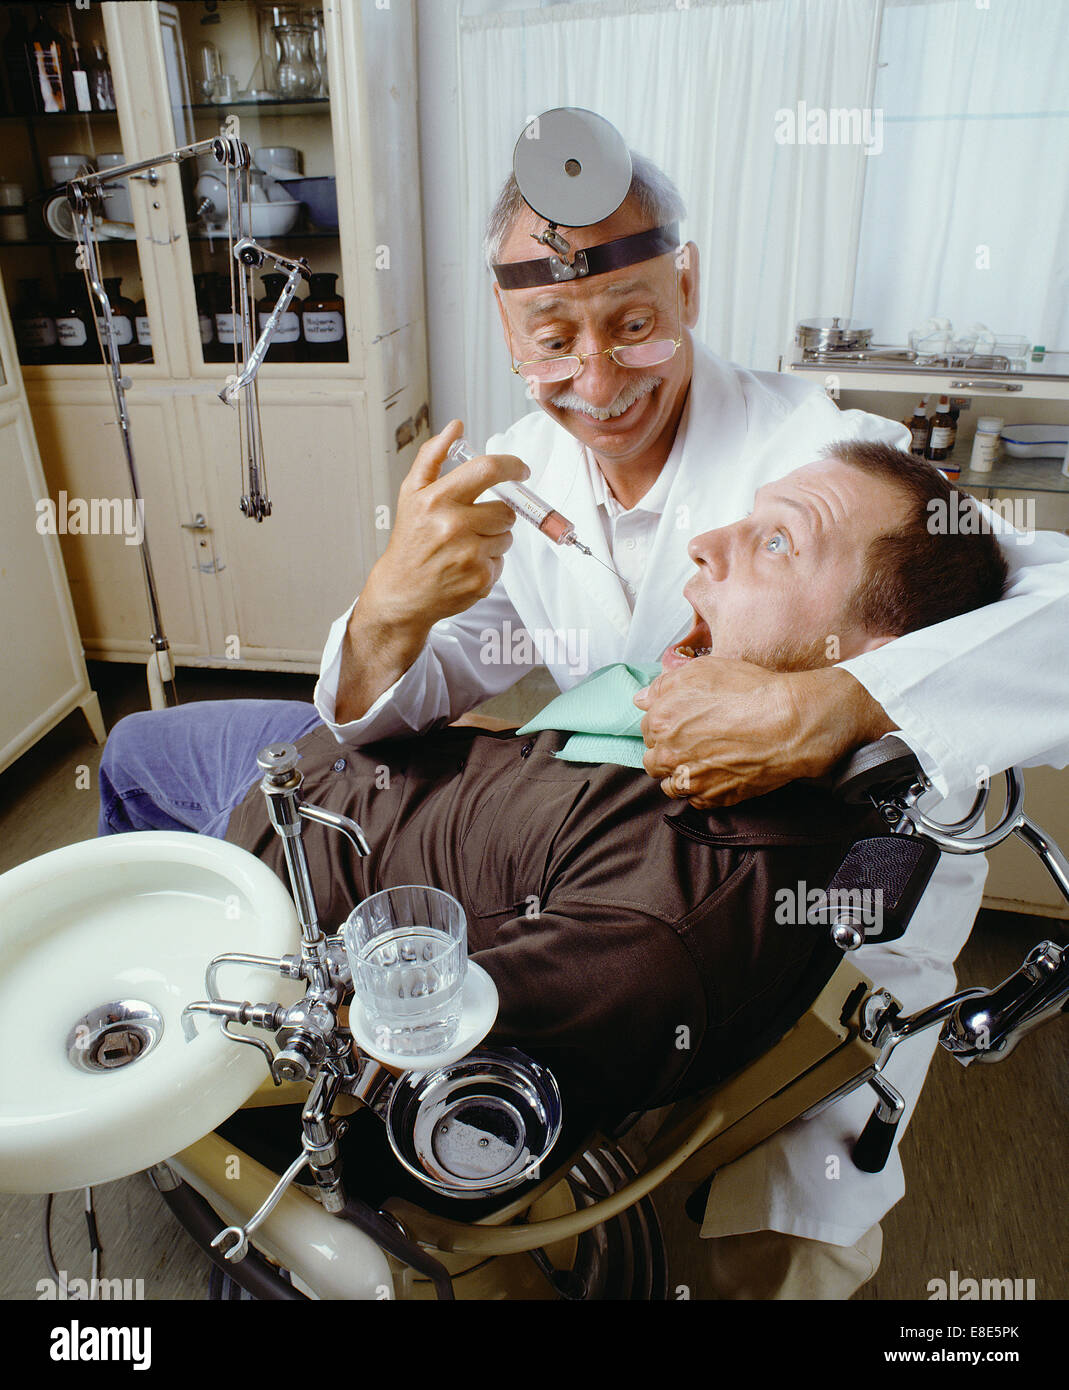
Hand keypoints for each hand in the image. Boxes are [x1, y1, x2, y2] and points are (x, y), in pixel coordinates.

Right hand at [361, 419, 527, 633]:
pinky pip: (502, 561)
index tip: (520, 469)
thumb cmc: (409, 541)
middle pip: (506, 510)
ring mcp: (468, 555)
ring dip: (493, 538)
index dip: (512, 466)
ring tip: (465, 546)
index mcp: (437, 500)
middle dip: (497, 514)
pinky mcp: (480, 579)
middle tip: (474, 523)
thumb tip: (456, 427)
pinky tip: (465, 564)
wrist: (401, 591)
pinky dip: (489, 562)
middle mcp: (453, 526)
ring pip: (507, 536)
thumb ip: (433, 456)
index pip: (488, 470)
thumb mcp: (411, 493)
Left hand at [633, 659, 895, 807]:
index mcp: (660, 721)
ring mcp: (689, 780)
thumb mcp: (703, 670)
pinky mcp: (712, 799)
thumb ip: (664, 685)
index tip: (682, 722)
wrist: (789, 723)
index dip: (665, 723)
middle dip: (667, 750)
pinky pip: (694, 800)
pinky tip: (716, 775)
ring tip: (700, 762)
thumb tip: (642, 698)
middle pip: (653, 758)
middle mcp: (668, 754)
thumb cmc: (750, 691)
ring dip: (679, 774)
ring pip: (669, 784)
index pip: (647, 728)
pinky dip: (700, 790)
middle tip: (692, 742)